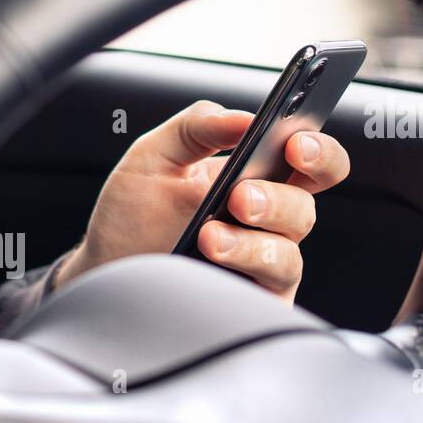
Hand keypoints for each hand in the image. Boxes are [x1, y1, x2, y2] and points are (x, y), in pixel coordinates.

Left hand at [53, 100, 349, 303]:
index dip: (318, 151)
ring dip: (252, 243)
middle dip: (278, 199)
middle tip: (241, 196)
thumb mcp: (153, 156)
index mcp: (256, 178)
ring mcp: (260, 265)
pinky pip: (266, 292)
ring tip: (208, 236)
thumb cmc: (132, 216)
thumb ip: (195, 127)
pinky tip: (210, 260)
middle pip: (306, 207)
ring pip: (287, 254)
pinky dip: (243, 272)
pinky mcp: (249, 303)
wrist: (103, 270)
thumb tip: (242, 119)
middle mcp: (267, 223)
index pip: (311, 162)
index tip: (295, 144)